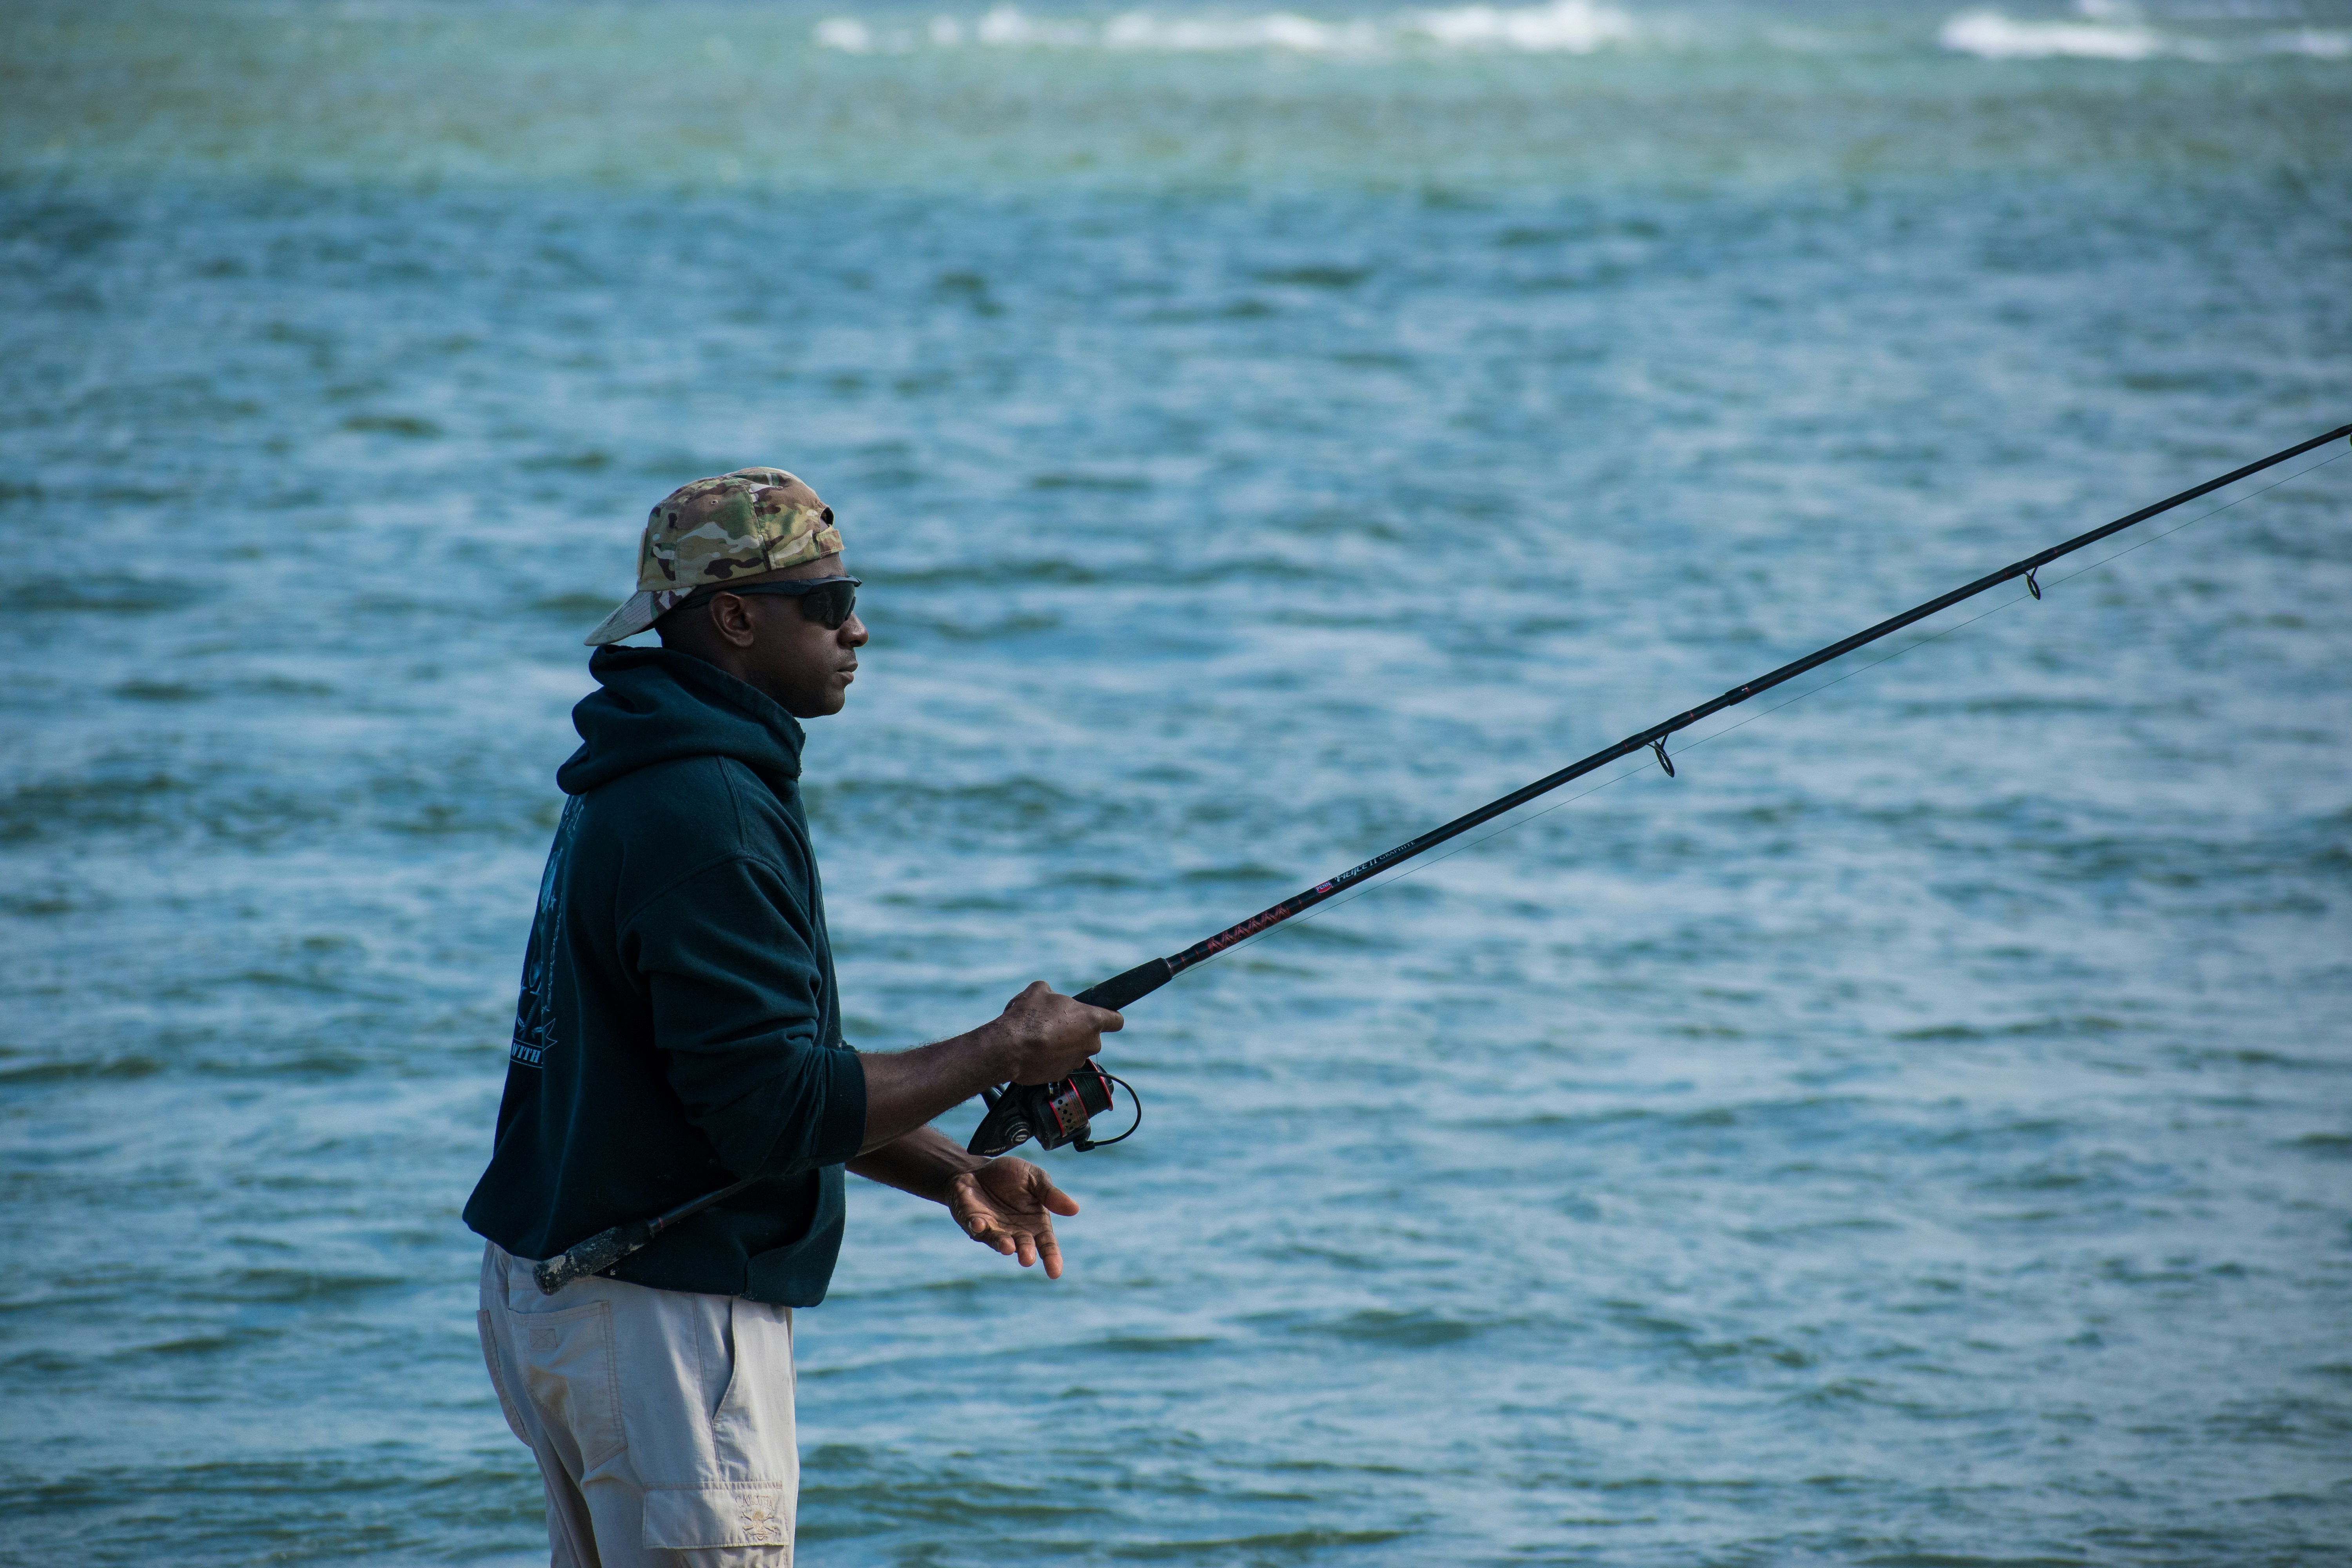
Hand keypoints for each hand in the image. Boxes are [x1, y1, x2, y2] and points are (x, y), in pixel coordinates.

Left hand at [947, 1158, 1080, 1278]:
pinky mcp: (974, 1221)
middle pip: (1024, 1247)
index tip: (1055, 1273)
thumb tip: (1075, 1209)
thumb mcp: (1035, 1178)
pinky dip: (978, 1226)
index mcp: (1035, 1223)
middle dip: (1025, 1253)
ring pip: (999, 1242)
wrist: (979, 1169)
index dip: (1051, 1258)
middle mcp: (1015, 1231)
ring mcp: (994, 1229)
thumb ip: (1050, 1194)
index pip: (1047, 1244)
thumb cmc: (1010, 1176)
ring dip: (1003, 1245)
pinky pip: (977, 1227)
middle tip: (1027, 1258)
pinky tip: (980, 1223)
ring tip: (1008, 1247)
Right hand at [991, 981, 1121, 1085]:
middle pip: (1091, 1036)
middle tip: (1055, 1023)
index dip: (1110, 1016)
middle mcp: (1089, 1043)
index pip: (1116, 1020)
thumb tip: (1050, 997)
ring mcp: (1076, 1061)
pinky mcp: (1061, 1075)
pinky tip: (1035, 1051)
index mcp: (1091, 1020)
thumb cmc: (1028, 1017)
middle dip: (1077, 1030)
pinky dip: (1051, 1058)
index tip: (1104, 1017)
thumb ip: (1054, 994)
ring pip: (1075, 1050)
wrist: (1009, 1048)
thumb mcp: (1039, 990)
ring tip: (1041, 1037)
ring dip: (1063, 1045)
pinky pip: (1060, 1063)